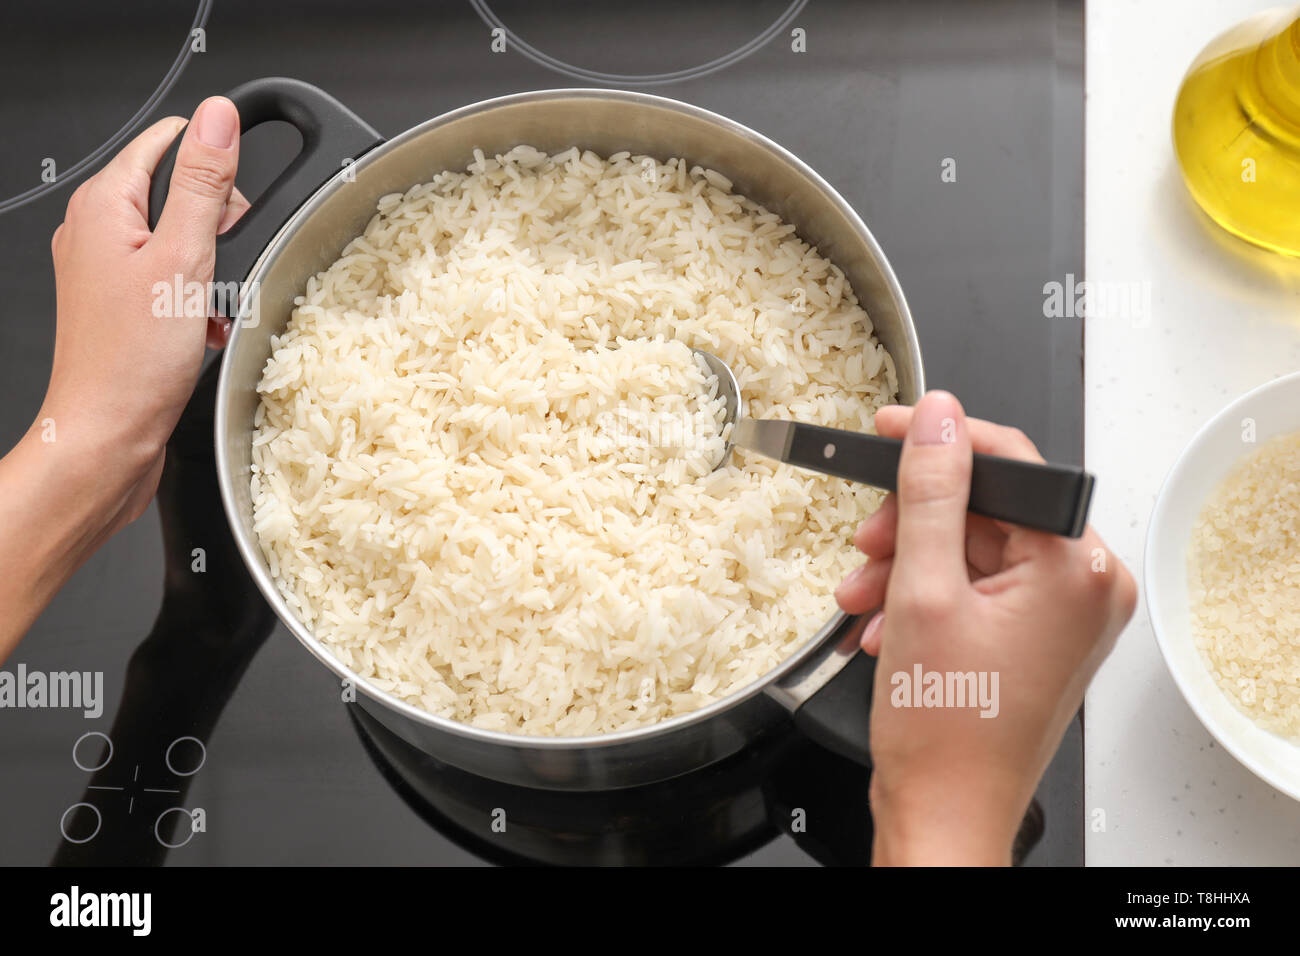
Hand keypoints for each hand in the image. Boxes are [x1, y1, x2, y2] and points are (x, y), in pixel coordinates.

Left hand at [0, 96, 246, 660]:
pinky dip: (198, 299)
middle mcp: (96, 233)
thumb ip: (202, 183)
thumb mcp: (183, 260)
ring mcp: (106, 271)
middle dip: (217, 222)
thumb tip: (219, 117)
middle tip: (225, 261)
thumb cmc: (132, 362)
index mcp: (103, 206)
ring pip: (180, 241)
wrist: (107, 438)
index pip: (166, 140)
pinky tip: (206, 328)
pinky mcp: (122, 308)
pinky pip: (173, 282)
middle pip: (176, 190)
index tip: (242, 190)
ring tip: (214, 303)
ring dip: (212, 268)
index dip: (213, 158)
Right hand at [834, 391, 1135, 864]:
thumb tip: (937, 419)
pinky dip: (925, 597)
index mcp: (1079, 570)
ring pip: (973, 551)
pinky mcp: (1038, 637)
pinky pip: (977, 588)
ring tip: (863, 598)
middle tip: (865, 545)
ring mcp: (1064, 617)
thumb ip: (931, 493)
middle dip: (911, 527)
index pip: (1014, 463)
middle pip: (987, 511)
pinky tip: (886, 625)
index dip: (941, 442)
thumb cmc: (948, 733)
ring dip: (908, 567)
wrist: (945, 815)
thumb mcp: (923, 591)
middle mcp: (1087, 589)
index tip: (891, 429)